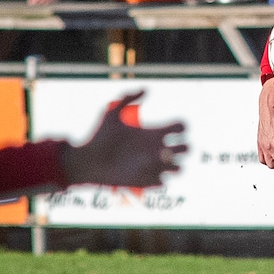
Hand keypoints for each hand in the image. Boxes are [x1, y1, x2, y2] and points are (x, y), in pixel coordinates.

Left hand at [63, 91, 185, 186]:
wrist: (87, 161)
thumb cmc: (97, 137)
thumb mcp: (111, 113)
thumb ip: (127, 97)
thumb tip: (147, 90)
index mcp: (152, 133)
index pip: (180, 128)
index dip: (182, 126)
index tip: (171, 128)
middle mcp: (155, 150)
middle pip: (186, 149)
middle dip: (184, 148)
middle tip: (167, 148)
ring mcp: (151, 167)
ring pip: (179, 169)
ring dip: (175, 165)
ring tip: (157, 161)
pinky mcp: (145, 181)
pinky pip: (163, 183)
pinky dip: (160, 177)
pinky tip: (145, 171)